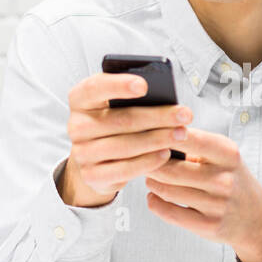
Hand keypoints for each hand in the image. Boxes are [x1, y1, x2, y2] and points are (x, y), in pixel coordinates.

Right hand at [58, 72, 191, 207]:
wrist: (96, 158)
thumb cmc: (114, 121)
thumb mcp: (116, 103)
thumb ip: (132, 96)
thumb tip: (164, 95)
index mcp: (80, 99)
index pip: (95, 88)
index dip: (119, 85)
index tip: (144, 85)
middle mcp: (76, 125)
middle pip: (120, 120)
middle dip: (157, 116)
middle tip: (184, 114)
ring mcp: (82, 153)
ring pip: (125, 146)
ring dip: (158, 139)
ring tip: (181, 134)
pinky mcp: (92, 175)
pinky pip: (125, 169)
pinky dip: (148, 161)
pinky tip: (166, 154)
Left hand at [144, 128, 261, 261]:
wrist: (255, 218)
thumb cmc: (233, 180)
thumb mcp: (224, 155)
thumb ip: (195, 144)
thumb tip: (157, 135)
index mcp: (227, 154)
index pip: (187, 138)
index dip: (162, 135)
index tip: (148, 134)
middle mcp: (223, 179)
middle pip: (170, 169)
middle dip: (150, 164)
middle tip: (143, 160)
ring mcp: (216, 204)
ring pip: (167, 190)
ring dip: (152, 182)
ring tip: (150, 177)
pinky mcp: (208, 225)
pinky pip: (170, 213)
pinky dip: (155, 202)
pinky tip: (153, 196)